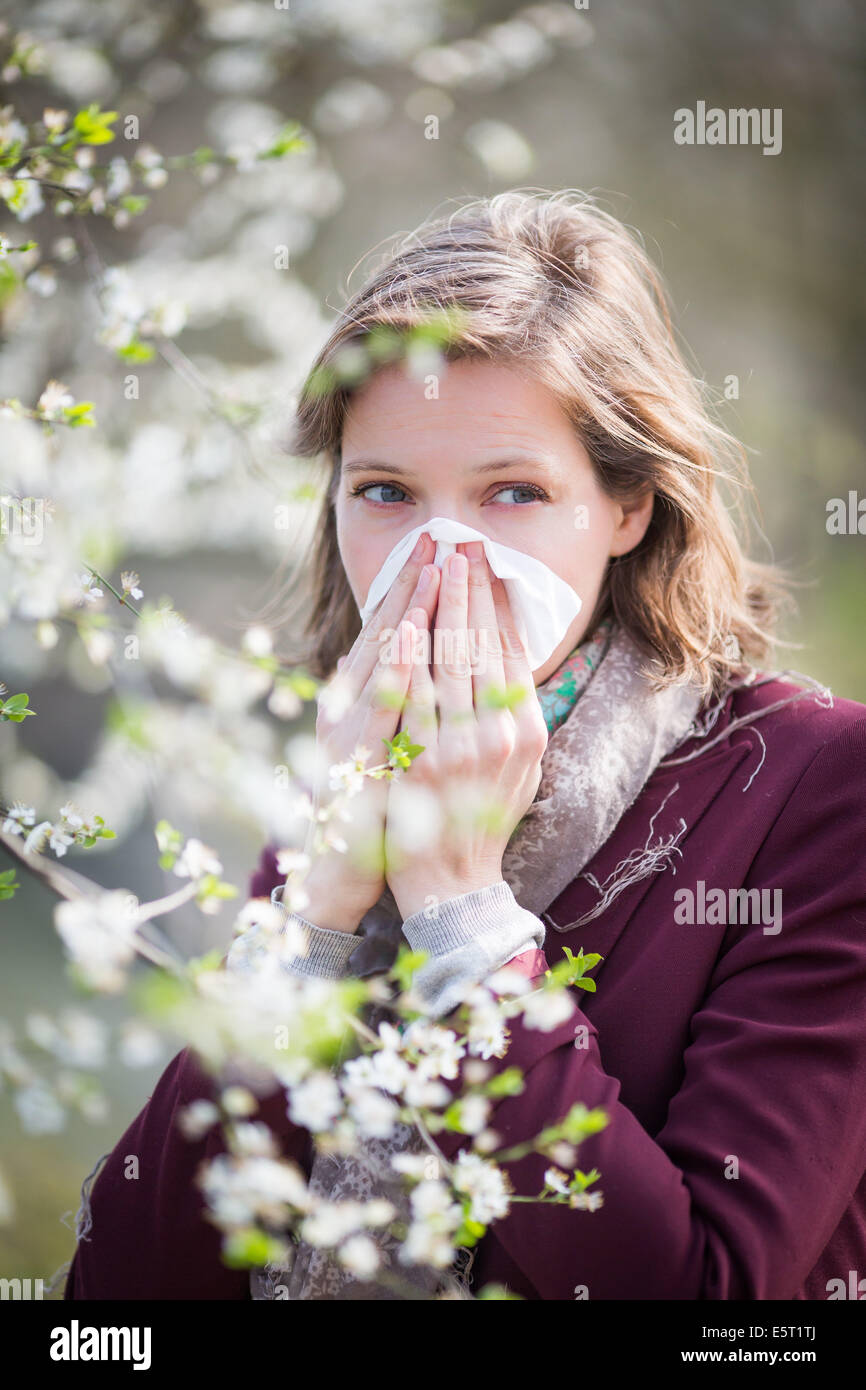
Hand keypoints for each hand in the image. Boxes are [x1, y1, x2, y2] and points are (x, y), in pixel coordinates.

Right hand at [293, 532, 441, 931]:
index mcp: (355, 700)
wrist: (341, 870)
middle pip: (384, 634)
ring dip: (408, 609)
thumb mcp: (374, 743)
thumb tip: (383, 655)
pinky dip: (391, 667)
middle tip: (440, 538)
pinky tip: (406, 635)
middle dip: (415, 584)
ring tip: (431, 567)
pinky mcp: (356, 758)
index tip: (434, 549)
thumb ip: (379, 698)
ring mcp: (350, 730)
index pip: (386, 633)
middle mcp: (348, 707)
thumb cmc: (366, 807)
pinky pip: (380, 707)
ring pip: (382, 660)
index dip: (409, 589)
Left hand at [384, 540, 548, 920]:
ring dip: (445, 606)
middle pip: (485, 647)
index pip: (514, 653)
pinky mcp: (422, 761)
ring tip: (440, 563)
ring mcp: (463, 748)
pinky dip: (413, 655)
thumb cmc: (483, 822)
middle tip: (466, 544)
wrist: (453, 882)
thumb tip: (516, 668)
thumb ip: (519, 720)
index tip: (491, 565)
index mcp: (528, 732)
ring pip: (453, 661)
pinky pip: (416, 697)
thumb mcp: (520, 771)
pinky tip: (411, 618)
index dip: (501, 605)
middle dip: (474, 590)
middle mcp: (502, 735)